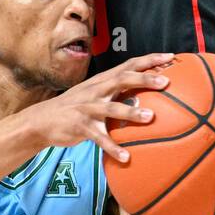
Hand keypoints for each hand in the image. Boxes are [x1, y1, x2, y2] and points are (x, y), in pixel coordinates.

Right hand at [28, 52, 173, 161]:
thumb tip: (145, 96)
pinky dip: (113, 148)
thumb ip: (116, 92)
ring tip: (150, 117)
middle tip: (166, 81)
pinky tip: (126, 157)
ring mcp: (88, 108)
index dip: (149, 60)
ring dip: (131, 111)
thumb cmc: (75, 108)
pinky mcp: (81, 126)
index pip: (129, 64)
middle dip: (144, 78)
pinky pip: (99, 138)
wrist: (43, 120)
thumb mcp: (95, 94)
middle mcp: (96, 90)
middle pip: (122, 78)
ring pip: (112, 108)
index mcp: (103, 81)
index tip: (171, 57)